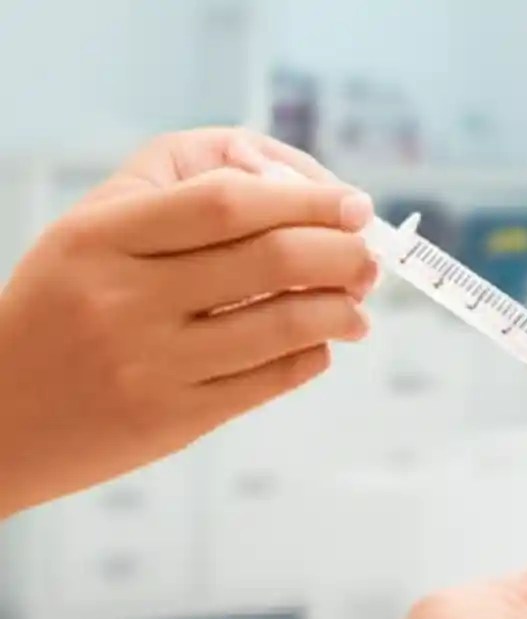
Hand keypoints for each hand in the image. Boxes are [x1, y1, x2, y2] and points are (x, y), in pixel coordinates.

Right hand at [0, 128, 376, 517]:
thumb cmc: (59, 306)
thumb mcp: (91, 230)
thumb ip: (179, 196)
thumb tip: (293, 191)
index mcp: (103, 236)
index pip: (228, 203)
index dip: (307, 200)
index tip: (354, 204)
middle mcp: (126, 298)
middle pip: (271, 260)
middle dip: (342, 253)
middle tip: (368, 256)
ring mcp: (151, 364)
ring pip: (285, 325)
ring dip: (341, 310)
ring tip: (357, 305)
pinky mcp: (172, 419)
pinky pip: (270, 380)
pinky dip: (312, 356)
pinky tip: (320, 342)